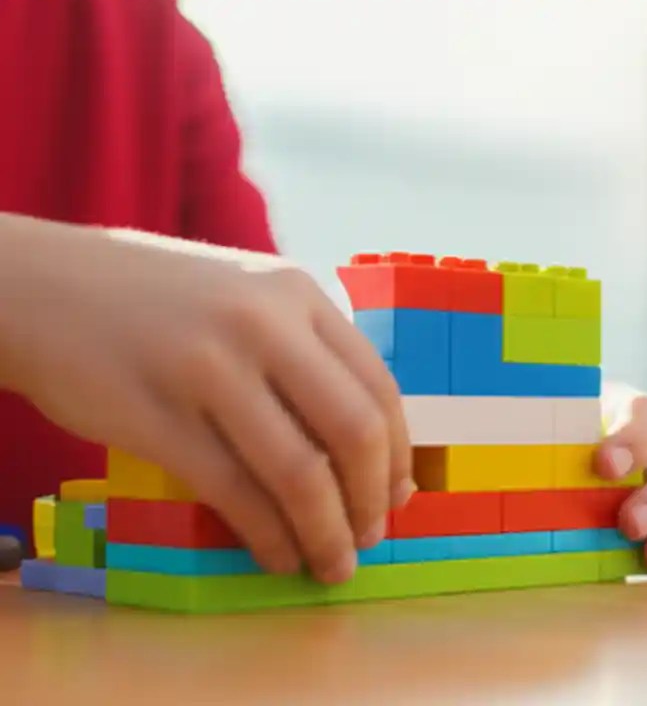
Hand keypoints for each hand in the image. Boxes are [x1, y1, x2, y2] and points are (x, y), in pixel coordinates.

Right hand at [0, 218, 411, 582]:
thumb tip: (368, 446)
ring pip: (299, 471)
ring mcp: (210, 369)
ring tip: (331, 564)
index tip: (400, 497)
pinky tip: (278, 555)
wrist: (41, 288)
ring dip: (326, 532)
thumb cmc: (158, 301)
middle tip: (372, 538)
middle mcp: (265, 325)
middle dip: (373, 500)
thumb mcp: (248, 295)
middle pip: (353, 432)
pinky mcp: (157, 416)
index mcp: (299, 295)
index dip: (398, 455)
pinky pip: (235, 492)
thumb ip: (306, 349)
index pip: (378, 387)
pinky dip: (269, 535)